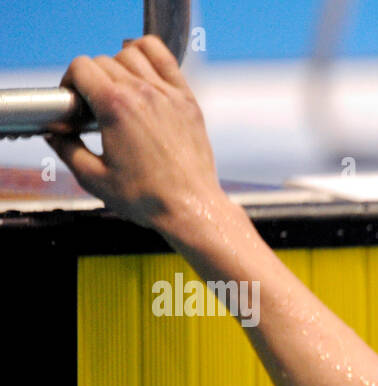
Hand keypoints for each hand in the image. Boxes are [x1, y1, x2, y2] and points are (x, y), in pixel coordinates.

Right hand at [44, 35, 225, 234]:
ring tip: (116, 88)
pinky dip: (149, 53)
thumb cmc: (148, 198)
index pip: (81, 67)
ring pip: (133, 54)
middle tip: (94, 105)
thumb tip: (55, 133)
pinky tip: (140, 64)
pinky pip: (166, 59)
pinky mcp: (187, 101)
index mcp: (116, 108)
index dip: (70, 81)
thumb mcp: (94, 178)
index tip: (74, 100)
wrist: (190, 208)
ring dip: (118, 65)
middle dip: (92, 78)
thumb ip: (67, 149)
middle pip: (104, 60)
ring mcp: (169, 95)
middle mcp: (143, 93)